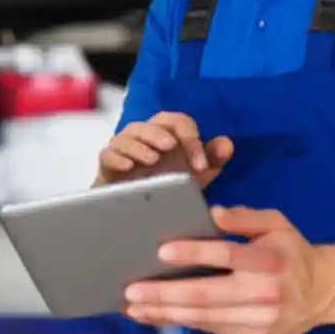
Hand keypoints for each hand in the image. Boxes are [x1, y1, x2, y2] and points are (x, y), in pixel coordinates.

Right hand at [96, 112, 232, 186]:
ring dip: (140, 145)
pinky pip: (107, 154)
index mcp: (166, 133)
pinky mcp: (107, 165)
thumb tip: (227, 143)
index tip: (201, 166)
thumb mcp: (195, 177)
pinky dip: (117, 157)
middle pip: (149, 123)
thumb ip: (212, 160)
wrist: (139, 211)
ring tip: (152, 159)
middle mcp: (143, 136)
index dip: (191, 138)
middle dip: (159, 133)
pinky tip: (129, 166)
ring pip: (127, 136)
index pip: (178, 122)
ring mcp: (123, 149)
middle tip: (171, 147)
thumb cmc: (167, 185)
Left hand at [122, 206, 334, 333]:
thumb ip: (246, 217)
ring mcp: (259, 319)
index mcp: (269, 260)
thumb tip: (214, 212)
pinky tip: (160, 316)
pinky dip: (183, 323)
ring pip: (204, 317)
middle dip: (165, 294)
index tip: (162, 252)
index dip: (193, 253)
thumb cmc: (291, 252)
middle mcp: (264, 292)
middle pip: (207, 294)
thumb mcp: (277, 223)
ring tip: (135, 308)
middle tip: (132, 291)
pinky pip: (212, 328)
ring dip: (166, 314)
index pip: (226, 255)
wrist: (324, 292)